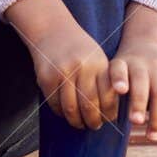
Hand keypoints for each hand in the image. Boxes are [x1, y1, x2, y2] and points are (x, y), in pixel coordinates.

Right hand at [7, 0, 115, 129]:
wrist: (52, 30)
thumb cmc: (79, 49)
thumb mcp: (98, 59)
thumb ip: (104, 81)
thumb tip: (110, 112)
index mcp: (99, 64)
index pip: (108, 97)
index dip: (109, 113)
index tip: (108, 119)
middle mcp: (82, 68)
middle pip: (90, 106)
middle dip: (93, 121)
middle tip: (94, 126)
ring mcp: (62, 73)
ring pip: (71, 108)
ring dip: (76, 121)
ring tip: (80, 124)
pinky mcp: (46, 77)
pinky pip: (54, 103)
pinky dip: (60, 113)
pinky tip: (65, 114)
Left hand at [109, 38, 156, 141]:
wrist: (146, 45)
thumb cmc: (124, 70)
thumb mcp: (113, 72)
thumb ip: (110, 90)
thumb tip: (105, 117)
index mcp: (122, 64)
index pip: (119, 70)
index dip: (120, 79)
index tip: (120, 90)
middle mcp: (141, 64)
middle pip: (142, 83)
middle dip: (139, 103)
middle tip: (135, 122)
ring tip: (153, 137)